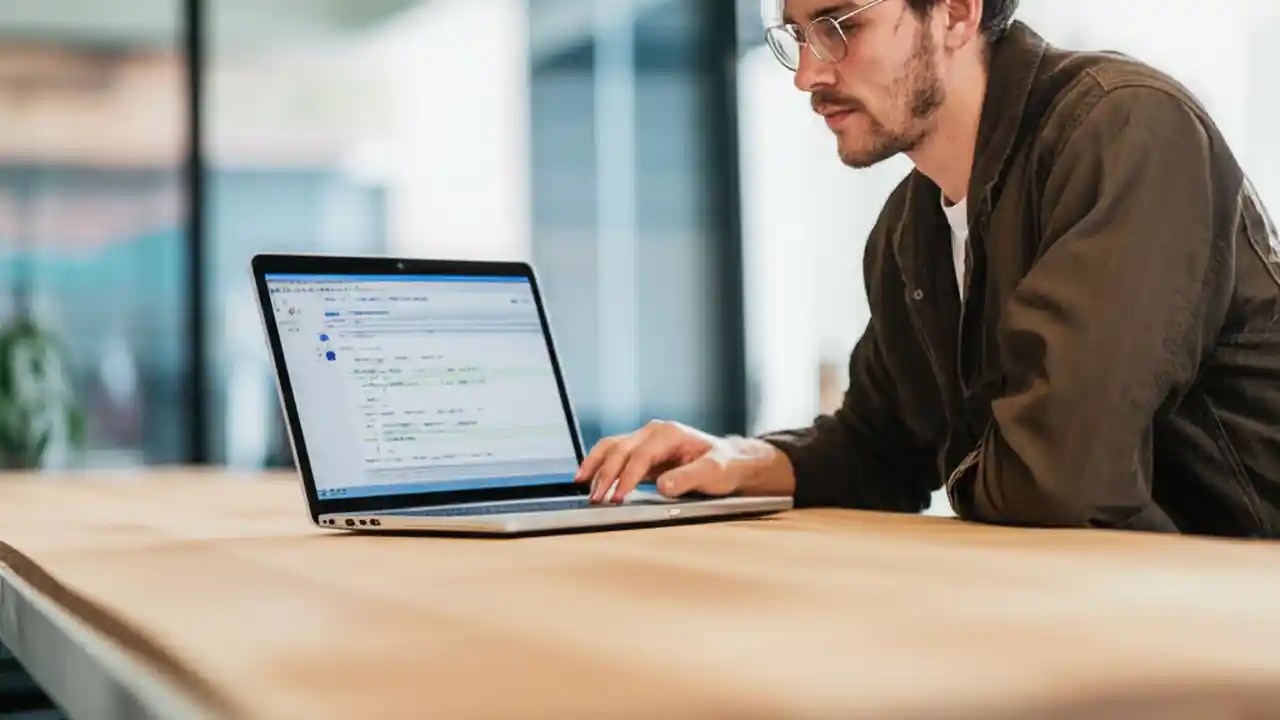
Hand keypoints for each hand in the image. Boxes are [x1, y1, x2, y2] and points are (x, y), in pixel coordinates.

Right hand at [574, 420, 792, 503]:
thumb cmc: (724, 465)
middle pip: (619, 449)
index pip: (640, 455)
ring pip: (610, 447)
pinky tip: (588, 478)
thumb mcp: (714, 472)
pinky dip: (598, 465)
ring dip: (595, 466)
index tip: (617, 497)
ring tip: (582, 486)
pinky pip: (613, 455)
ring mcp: (645, 440)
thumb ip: (689, 478)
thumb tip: (664, 486)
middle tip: (595, 499)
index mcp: (669, 434)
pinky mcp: (641, 452)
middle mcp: (653, 433)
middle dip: (604, 474)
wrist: (730, 460)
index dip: (627, 477)